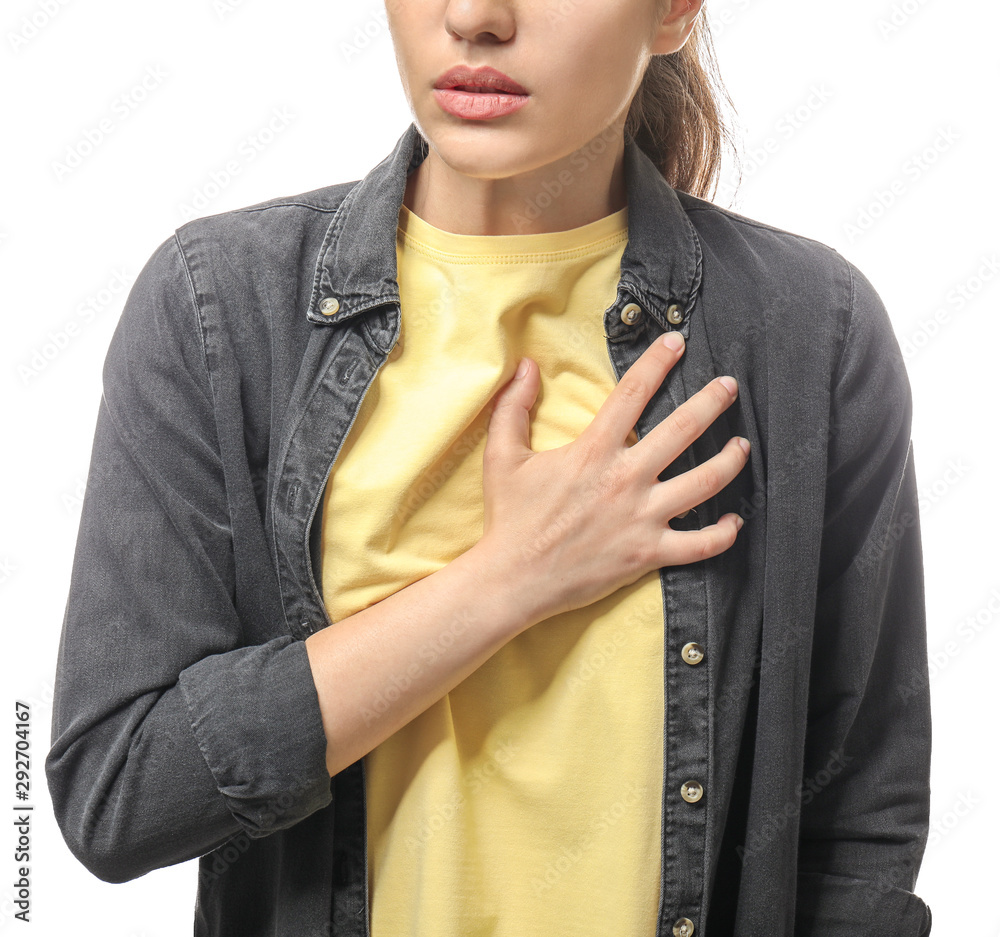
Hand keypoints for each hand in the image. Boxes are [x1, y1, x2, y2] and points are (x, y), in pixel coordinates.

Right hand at [477, 330, 748, 621]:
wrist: (513, 579)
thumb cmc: (510, 518)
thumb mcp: (502, 456)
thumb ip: (513, 407)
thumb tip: (524, 365)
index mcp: (593, 451)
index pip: (633, 394)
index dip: (657, 362)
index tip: (676, 342)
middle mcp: (625, 479)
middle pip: (683, 430)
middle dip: (712, 401)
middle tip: (730, 386)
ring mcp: (642, 518)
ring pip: (704, 482)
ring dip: (730, 460)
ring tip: (742, 445)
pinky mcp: (648, 553)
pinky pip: (701, 544)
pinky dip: (723, 533)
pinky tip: (734, 520)